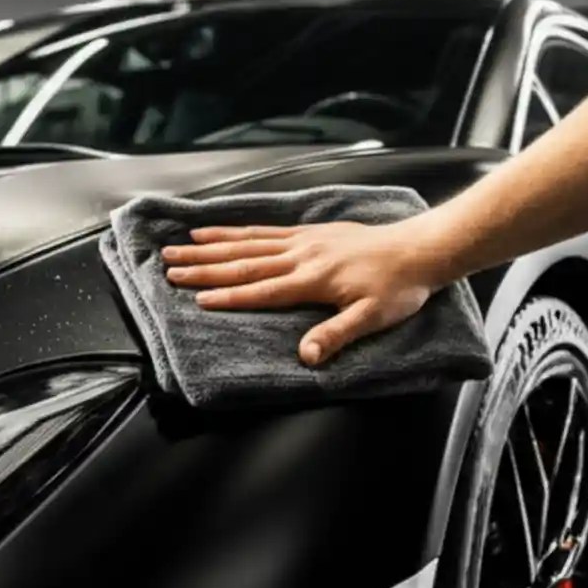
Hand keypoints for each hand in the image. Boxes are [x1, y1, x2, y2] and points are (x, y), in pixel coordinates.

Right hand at [161, 219, 442, 366]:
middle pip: (244, 263)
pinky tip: (214, 230)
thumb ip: (337, 335)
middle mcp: (300, 257)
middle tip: (170, 270)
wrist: (418, 249)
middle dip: (205, 268)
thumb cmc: (398, 288)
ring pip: (247, 243)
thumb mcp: (373, 318)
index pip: (262, 290)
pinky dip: (236, 230)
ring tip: (179, 247)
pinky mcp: (307, 232)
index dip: (229, 297)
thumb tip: (305, 357)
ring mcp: (302, 241)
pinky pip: (264, 230)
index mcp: (312, 280)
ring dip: (211, 246)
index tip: (197, 300)